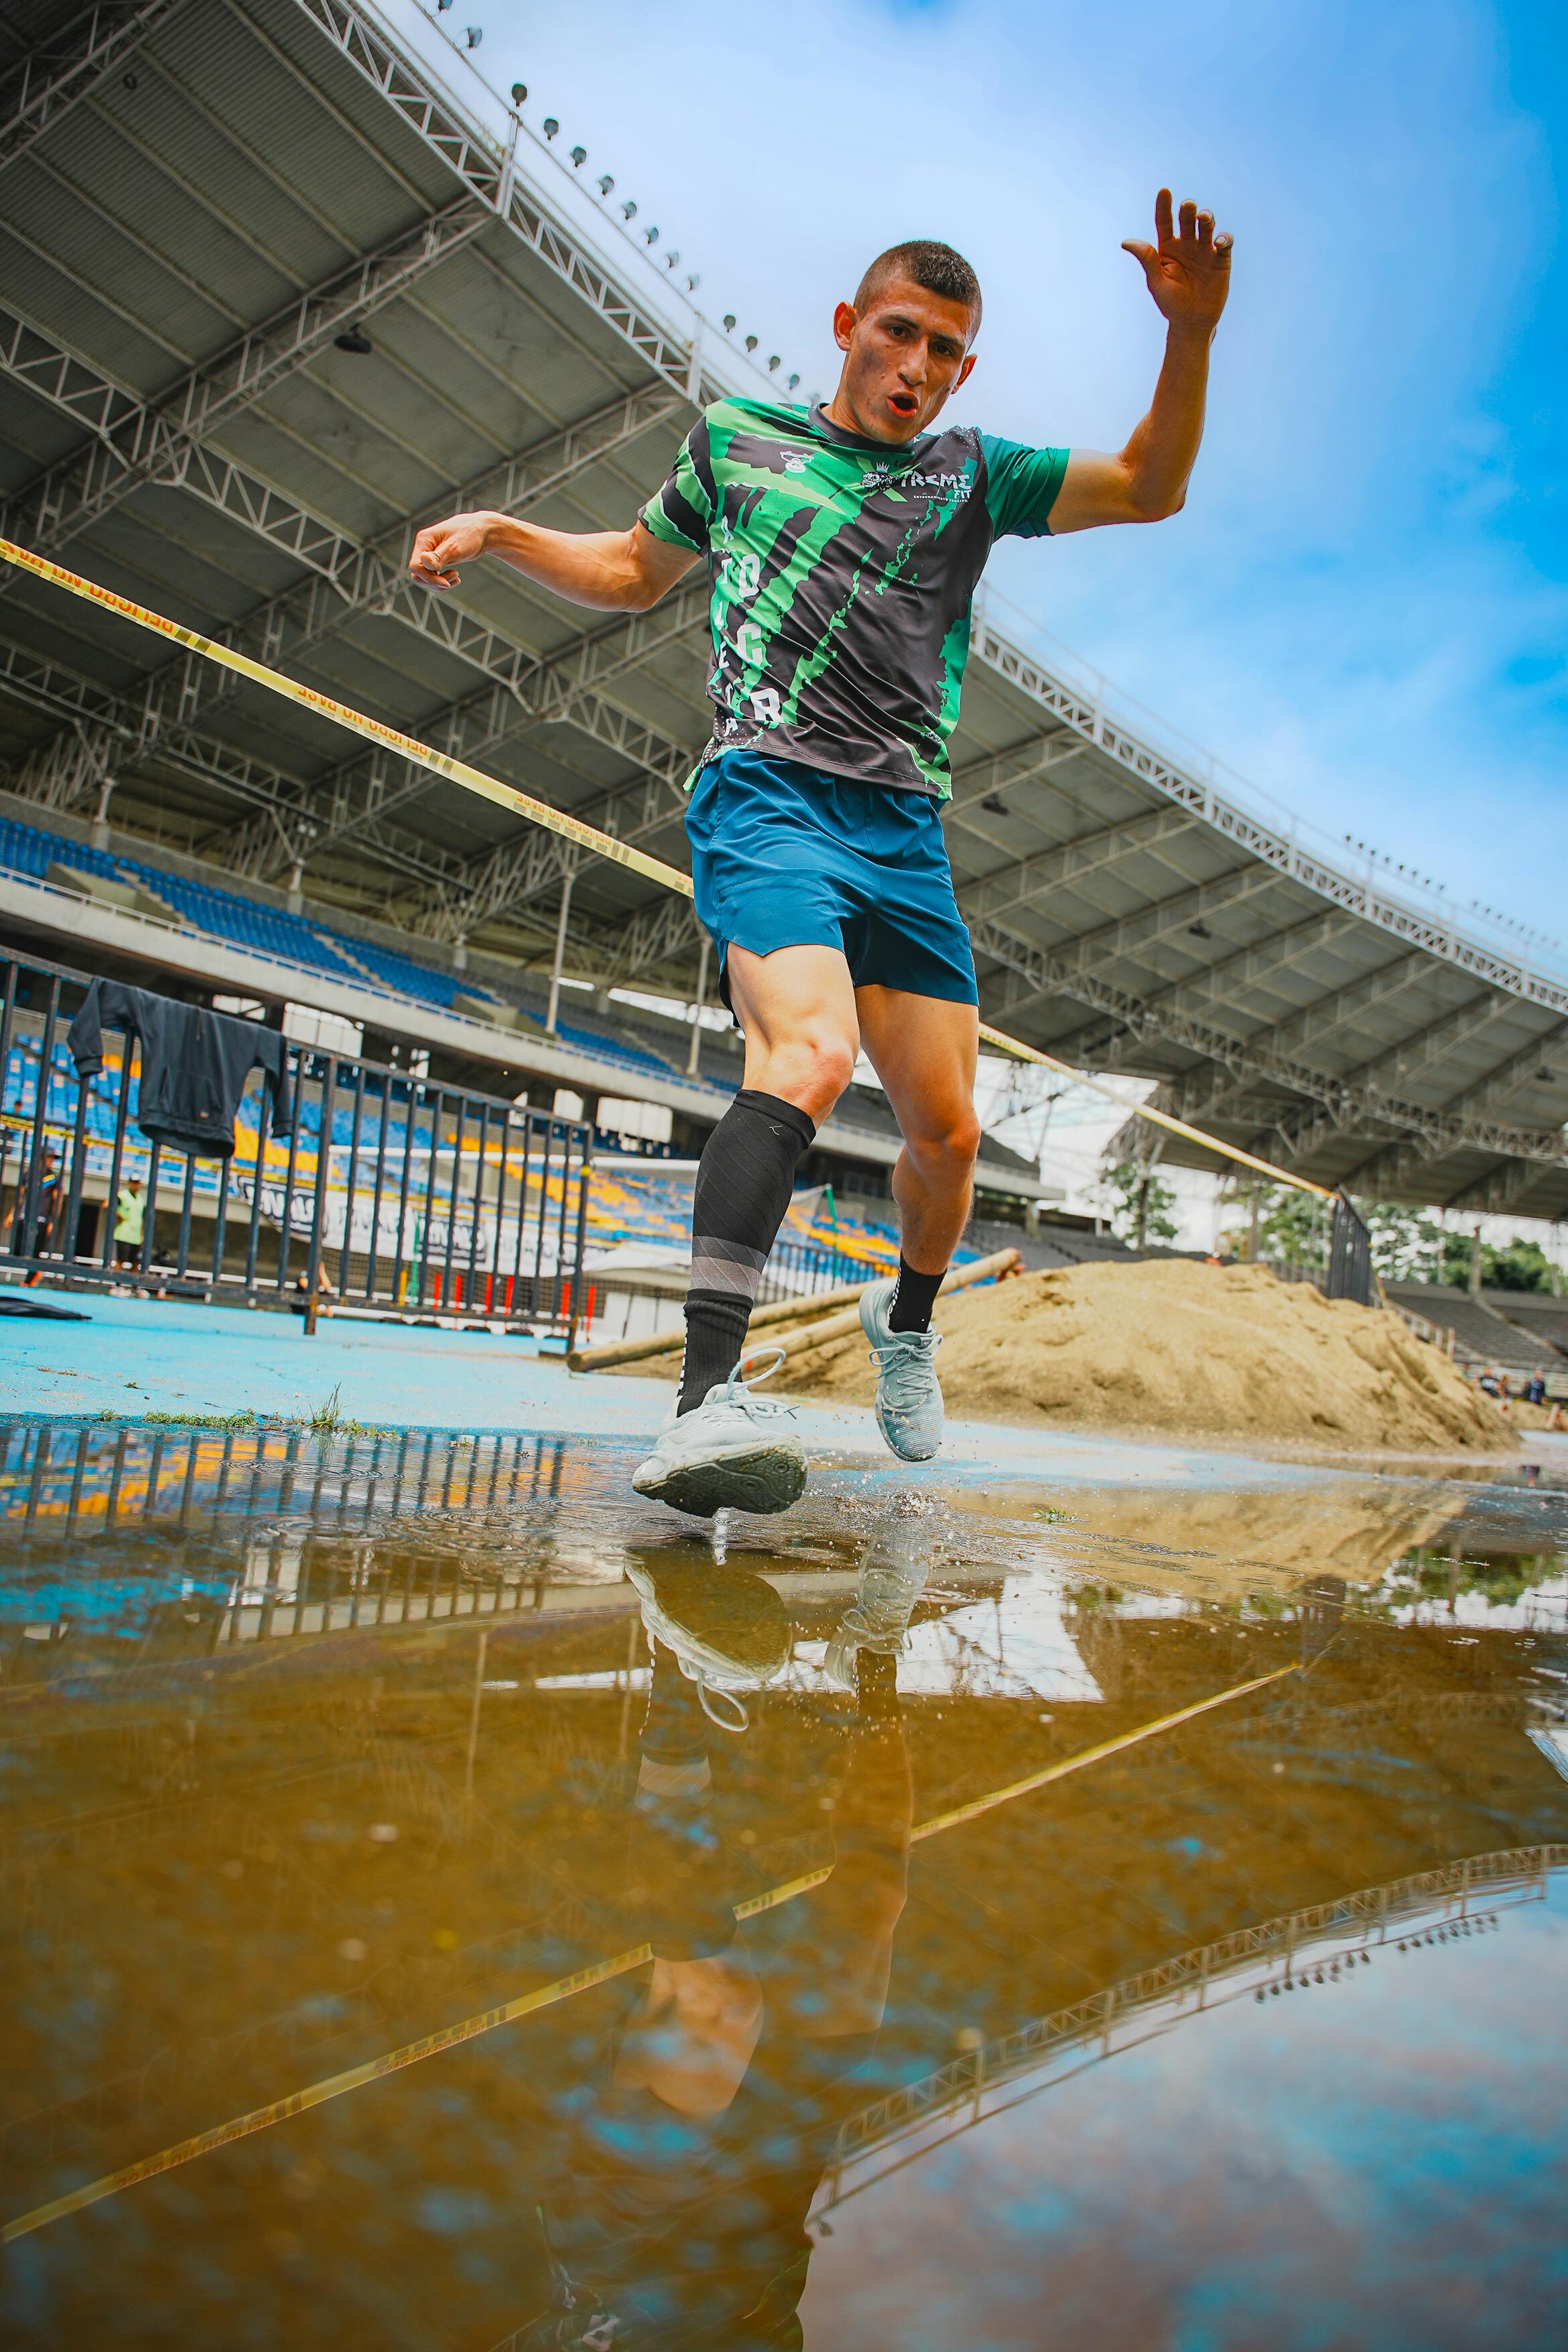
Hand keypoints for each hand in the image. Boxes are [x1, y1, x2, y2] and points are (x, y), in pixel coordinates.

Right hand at [408, 510, 494, 590]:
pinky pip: (433, 576)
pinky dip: (443, 581)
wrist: (482, 531)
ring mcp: (430, 554)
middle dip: (434, 582)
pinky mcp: (437, 560)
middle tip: (452, 580)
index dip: (428, 578)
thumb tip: (422, 561)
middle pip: (417, 574)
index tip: (446, 583)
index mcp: (424, 539)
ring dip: (439, 583)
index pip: (415, 566)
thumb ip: (438, 556)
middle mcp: (424, 547)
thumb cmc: (469, 535)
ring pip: (425, 577)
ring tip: (456, 578)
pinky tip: (456, 579)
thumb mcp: (454, 547)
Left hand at [1123, 190, 1231, 335]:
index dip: (1164, 206)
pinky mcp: (1221, 258)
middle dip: (1188, 210)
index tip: (1164, 191)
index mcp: (1168, 247)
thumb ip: (1146, 259)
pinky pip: (1224, 243)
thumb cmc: (1171, 303)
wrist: (1192, 321)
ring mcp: (1205, 249)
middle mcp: (1187, 244)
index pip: (1165, 221)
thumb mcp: (1156, 281)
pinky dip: (1224, 238)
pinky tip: (1220, 240)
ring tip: (1203, 218)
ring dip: (1206, 219)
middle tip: (1188, 206)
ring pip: (1206, 226)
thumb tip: (1126, 242)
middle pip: (1187, 219)